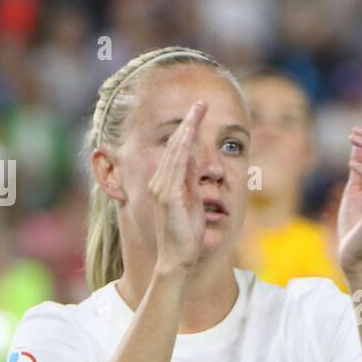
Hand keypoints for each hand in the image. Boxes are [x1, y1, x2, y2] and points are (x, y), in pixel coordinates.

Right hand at [150, 102, 207, 274]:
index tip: (199, 113)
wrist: (176, 259)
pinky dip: (182, 149)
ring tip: (198, 111)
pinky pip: (176, 167)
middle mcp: (161, 182)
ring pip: (175, 152)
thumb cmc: (185, 234)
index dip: (187, 130)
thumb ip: (191, 183)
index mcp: (167, 183)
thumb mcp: (192, 203)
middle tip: (201, 103)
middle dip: (188, 122)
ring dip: (187, 129)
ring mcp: (163, 189)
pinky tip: (190, 136)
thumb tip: (195, 164)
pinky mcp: (169, 197)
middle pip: (175, 145)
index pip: (177, 150)